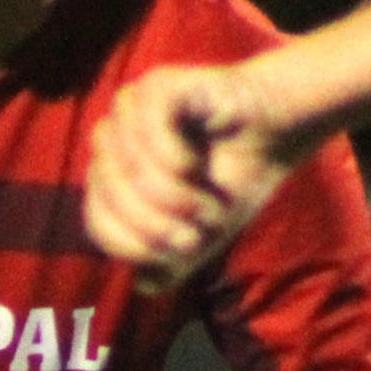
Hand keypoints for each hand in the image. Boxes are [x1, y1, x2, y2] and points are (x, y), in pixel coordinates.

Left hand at [83, 63, 305, 281]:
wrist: (273, 134)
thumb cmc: (231, 183)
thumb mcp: (200, 237)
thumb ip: (167, 264)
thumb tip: (142, 284)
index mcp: (112, 179)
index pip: (97, 222)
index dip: (134, 245)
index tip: (181, 252)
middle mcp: (112, 143)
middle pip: (108, 197)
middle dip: (154, 226)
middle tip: (196, 234)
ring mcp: (129, 110)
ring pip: (125, 166)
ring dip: (168, 196)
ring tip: (204, 204)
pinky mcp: (155, 86)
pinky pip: (145, 128)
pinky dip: (170, 157)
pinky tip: (193, 165)